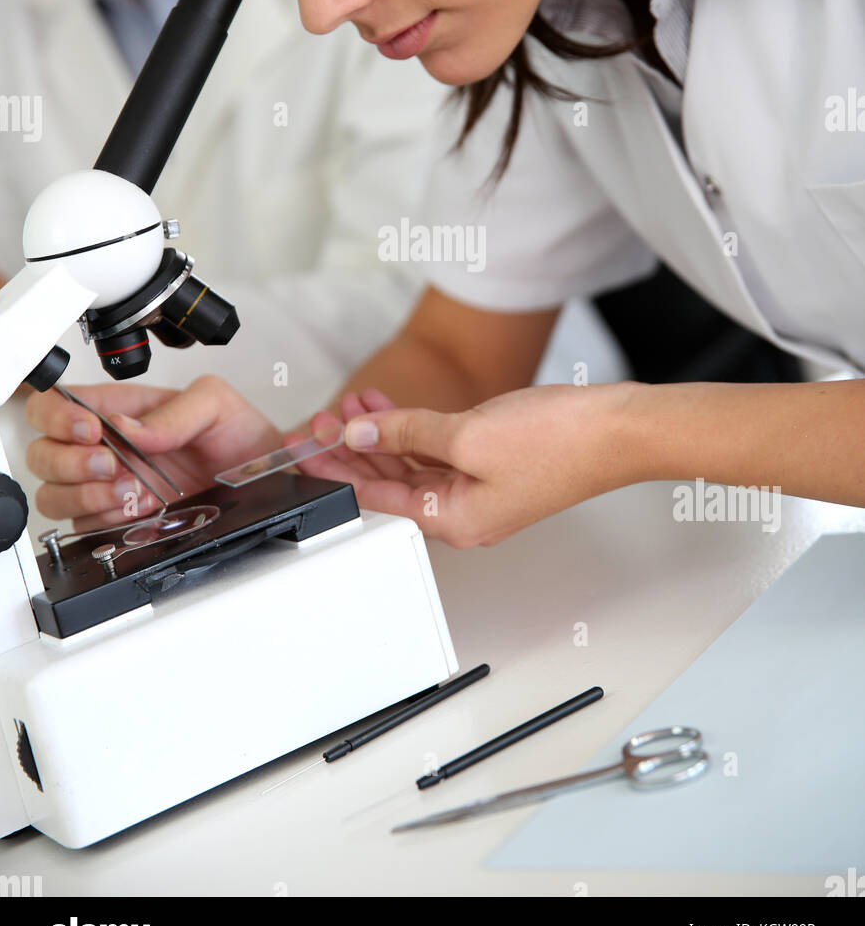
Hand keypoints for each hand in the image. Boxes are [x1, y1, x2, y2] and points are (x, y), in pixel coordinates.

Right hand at [25, 374, 282, 531]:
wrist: (265, 479)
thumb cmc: (240, 435)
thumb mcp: (215, 404)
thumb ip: (172, 412)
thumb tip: (126, 426)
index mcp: (123, 408)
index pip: (57, 405)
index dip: (57, 417)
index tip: (91, 430)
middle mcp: (109, 447)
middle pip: (44, 454)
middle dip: (69, 462)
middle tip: (111, 465)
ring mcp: (111, 485)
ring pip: (55, 494)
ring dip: (85, 494)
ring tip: (130, 491)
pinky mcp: (121, 519)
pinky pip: (84, 526)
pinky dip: (105, 519)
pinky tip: (140, 510)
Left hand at [290, 381, 642, 545]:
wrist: (619, 428)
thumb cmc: (561, 442)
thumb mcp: (467, 433)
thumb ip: (407, 433)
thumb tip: (360, 435)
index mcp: (453, 520)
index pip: (374, 501)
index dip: (335, 473)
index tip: (306, 450)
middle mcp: (462, 512)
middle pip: (389, 485)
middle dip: (352, 452)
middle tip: (321, 422)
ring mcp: (478, 488)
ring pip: (411, 464)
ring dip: (379, 434)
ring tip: (351, 405)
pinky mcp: (492, 464)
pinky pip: (438, 451)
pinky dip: (410, 430)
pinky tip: (388, 408)